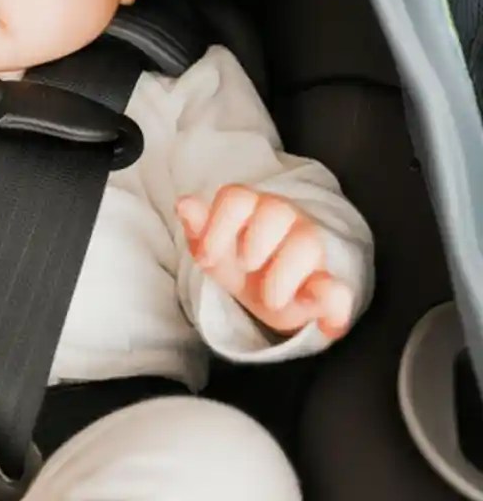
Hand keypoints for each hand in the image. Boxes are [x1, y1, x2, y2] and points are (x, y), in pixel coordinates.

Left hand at [176, 185, 354, 339]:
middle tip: (245, 267)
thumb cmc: (239, 261)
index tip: (207, 259)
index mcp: (252, 208)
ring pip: (307, 243)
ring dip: (284, 273)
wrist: (270, 293)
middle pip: (275, 211)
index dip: (218, 225)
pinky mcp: (328, 284)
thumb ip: (198, 229)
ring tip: (271, 299)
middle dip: (254, 241)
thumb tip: (184, 204)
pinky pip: (339, 291)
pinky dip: (335, 308)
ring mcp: (309, 248)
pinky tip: (326, 326)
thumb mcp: (213, 249)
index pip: (236, 197)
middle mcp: (285, 219)